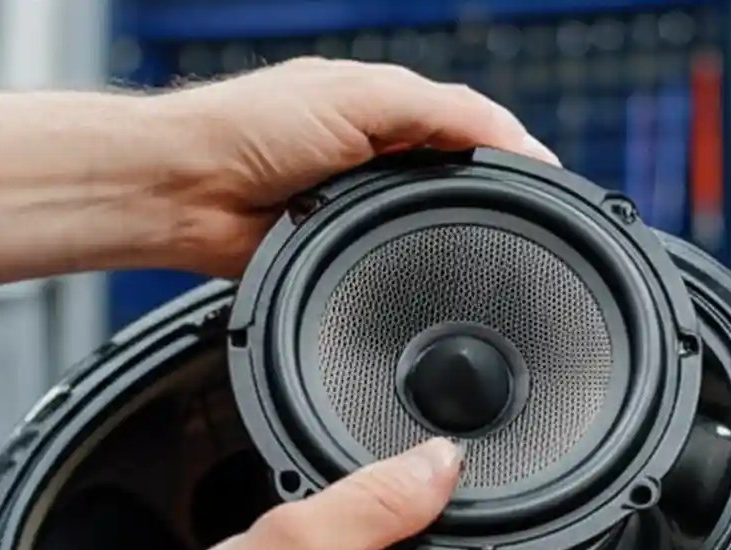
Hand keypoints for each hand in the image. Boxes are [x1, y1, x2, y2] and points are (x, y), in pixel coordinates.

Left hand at [143, 58, 560, 275]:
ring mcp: (352, 205)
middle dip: (484, 198)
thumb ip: (439, 112)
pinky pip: (384, 259)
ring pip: (421, 223)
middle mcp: (370, 155)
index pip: (465, 126)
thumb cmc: (248, 127)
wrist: (184, 191)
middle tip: (524, 221)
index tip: (547, 182)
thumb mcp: (361, 99)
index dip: (507, 152)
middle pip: (450, 179)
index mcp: (380, 107)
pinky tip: (424, 268)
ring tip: (483, 246)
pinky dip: (406, 262)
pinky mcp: (333, 250)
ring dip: (444, 232)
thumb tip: (510, 137)